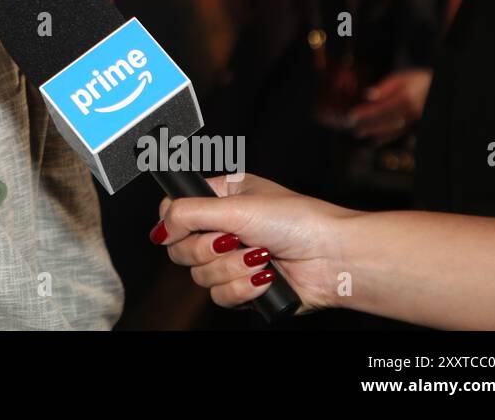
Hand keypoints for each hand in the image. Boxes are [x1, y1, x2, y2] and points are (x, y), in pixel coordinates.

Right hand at [152, 173, 358, 313]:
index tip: (185, 225)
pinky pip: (220, 296)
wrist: (334, 259)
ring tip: (259, 257)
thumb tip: (160, 228)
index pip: (174, 210)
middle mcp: (223, 228)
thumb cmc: (299, 221)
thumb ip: (188, 213)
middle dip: (208, 249)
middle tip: (233, 240)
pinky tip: (265, 276)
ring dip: (231, 269)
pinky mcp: (244, 287)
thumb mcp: (236, 206)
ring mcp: (233, 260)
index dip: (174, 222)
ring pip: (200, 276)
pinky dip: (243, 288)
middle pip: (181, 248)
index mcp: (221, 197)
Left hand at [348, 68, 431, 142]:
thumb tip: (368, 95)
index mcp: (406, 97)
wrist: (437, 88)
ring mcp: (416, 119)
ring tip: (362, 132)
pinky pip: (401, 133)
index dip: (364, 113)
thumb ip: (384, 87)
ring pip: (393, 129)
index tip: (351, 115)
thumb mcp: (402, 78)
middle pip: (385, 121)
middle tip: (353, 127)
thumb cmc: (419, 81)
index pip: (380, 107)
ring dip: (375, 132)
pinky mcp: (418, 125)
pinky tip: (377, 139)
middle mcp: (411, 110)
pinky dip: (388, 137)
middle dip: (367, 125)